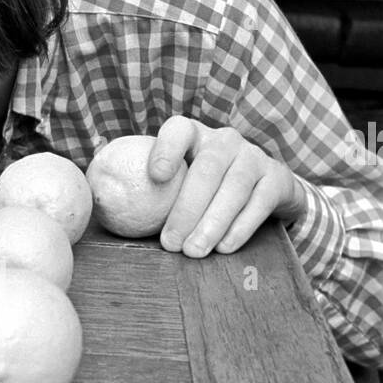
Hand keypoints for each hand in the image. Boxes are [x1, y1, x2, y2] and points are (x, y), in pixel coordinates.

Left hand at [148, 116, 305, 256]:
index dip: (166, 150)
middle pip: (207, 169)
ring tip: (193, 251)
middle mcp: (225, 141)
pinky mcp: (276, 179)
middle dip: (186, 210)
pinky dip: (239, 228)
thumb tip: (105, 207)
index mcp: (195, 136)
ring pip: (233, 188)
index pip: (179, 130)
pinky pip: (258, 204)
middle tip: (171, 243)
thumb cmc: (206, 189)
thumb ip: (149, 189)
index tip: (155, 177)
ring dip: (212, 224)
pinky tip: (223, 247)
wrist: (265, 188)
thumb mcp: (181, 180)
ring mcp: (254, 157)